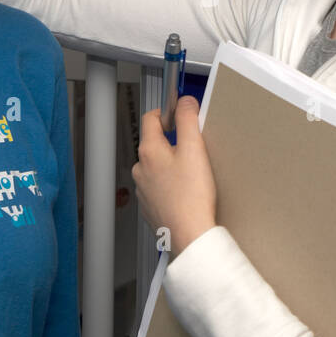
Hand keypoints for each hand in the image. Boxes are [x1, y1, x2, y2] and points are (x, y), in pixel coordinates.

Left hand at [132, 96, 217, 256]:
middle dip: (173, 140)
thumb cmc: (192, 197)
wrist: (190, 235)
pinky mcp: (151, 206)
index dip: (166, 111)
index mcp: (149, 151)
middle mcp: (141, 169)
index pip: (150, 117)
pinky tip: (187, 191)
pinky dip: (171, 184)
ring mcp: (144, 189)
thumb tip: (185, 102)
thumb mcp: (195, 149)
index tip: (179, 113)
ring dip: (171, 164)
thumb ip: (188, 119)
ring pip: (157, 166)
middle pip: (154, 142)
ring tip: (192, 174)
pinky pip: (159, 186)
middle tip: (194, 147)